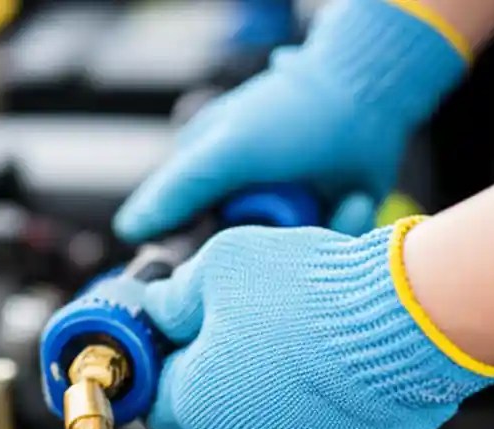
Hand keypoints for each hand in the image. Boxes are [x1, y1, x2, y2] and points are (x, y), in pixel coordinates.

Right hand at [113, 0, 467, 242]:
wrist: (365, 94)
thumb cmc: (285, 116)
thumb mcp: (223, 152)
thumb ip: (174, 192)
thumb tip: (128, 231)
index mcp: (206, 186)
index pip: (184, 243)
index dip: (195, 259)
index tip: (211, 268)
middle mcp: (242, 208)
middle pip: (240, 262)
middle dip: (268, 246)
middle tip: (286, 217)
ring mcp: (284, 219)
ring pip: (287, 263)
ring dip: (313, 232)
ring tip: (330, 198)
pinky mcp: (325, 226)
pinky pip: (328, 249)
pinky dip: (343, 224)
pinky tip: (350, 197)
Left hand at [142, 219, 493, 428]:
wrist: (404, 320)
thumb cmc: (309, 292)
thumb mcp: (220, 265)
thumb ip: (178, 295)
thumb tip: (162, 307)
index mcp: (196, 405)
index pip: (158, 399)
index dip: (172, 363)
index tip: (186, 337)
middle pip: (219, 413)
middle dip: (228, 374)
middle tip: (257, 324)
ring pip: (273, 426)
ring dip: (279, 392)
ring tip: (310, 339)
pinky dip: (329, 409)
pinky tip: (343, 367)